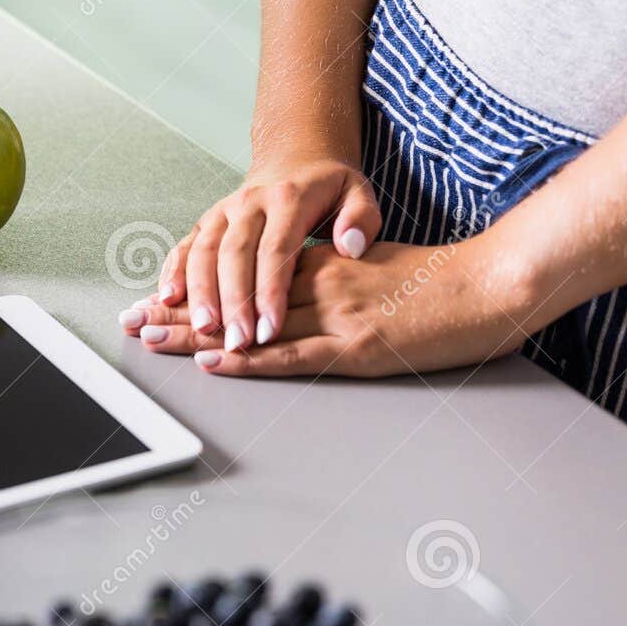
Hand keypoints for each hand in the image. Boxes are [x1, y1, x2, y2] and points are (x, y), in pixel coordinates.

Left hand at [121, 238, 538, 377]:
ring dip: (196, 333)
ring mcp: (338, 315)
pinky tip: (212, 362)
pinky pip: (292, 355)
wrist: (494, 283)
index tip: (158, 294)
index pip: (247, 274)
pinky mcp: (358, 346)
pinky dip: (248, 360)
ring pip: (252, 325)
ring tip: (150, 336)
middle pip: (237, 297)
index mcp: (327, 263)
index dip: (200, 287)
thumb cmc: (443, 282)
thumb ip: (337, 275)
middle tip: (132, 317)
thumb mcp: (380, 267)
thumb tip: (299, 289)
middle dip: (180, 309)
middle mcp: (322, 283)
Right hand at [155, 158, 381, 351]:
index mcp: (288, 198)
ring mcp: (223, 211)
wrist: (295, 157)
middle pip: (234, 254)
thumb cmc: (328, 187)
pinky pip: (185, 246)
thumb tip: (351, 247)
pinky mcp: (206, 221)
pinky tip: (167, 299)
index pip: (276, 250)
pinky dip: (173, 272)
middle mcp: (250, 202)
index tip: (271, 330)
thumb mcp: (358, 193)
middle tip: (236, 341)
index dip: (270, 292)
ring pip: (204, 251)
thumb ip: (362, 219)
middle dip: (233, 301)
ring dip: (200, 292)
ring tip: (203, 329)